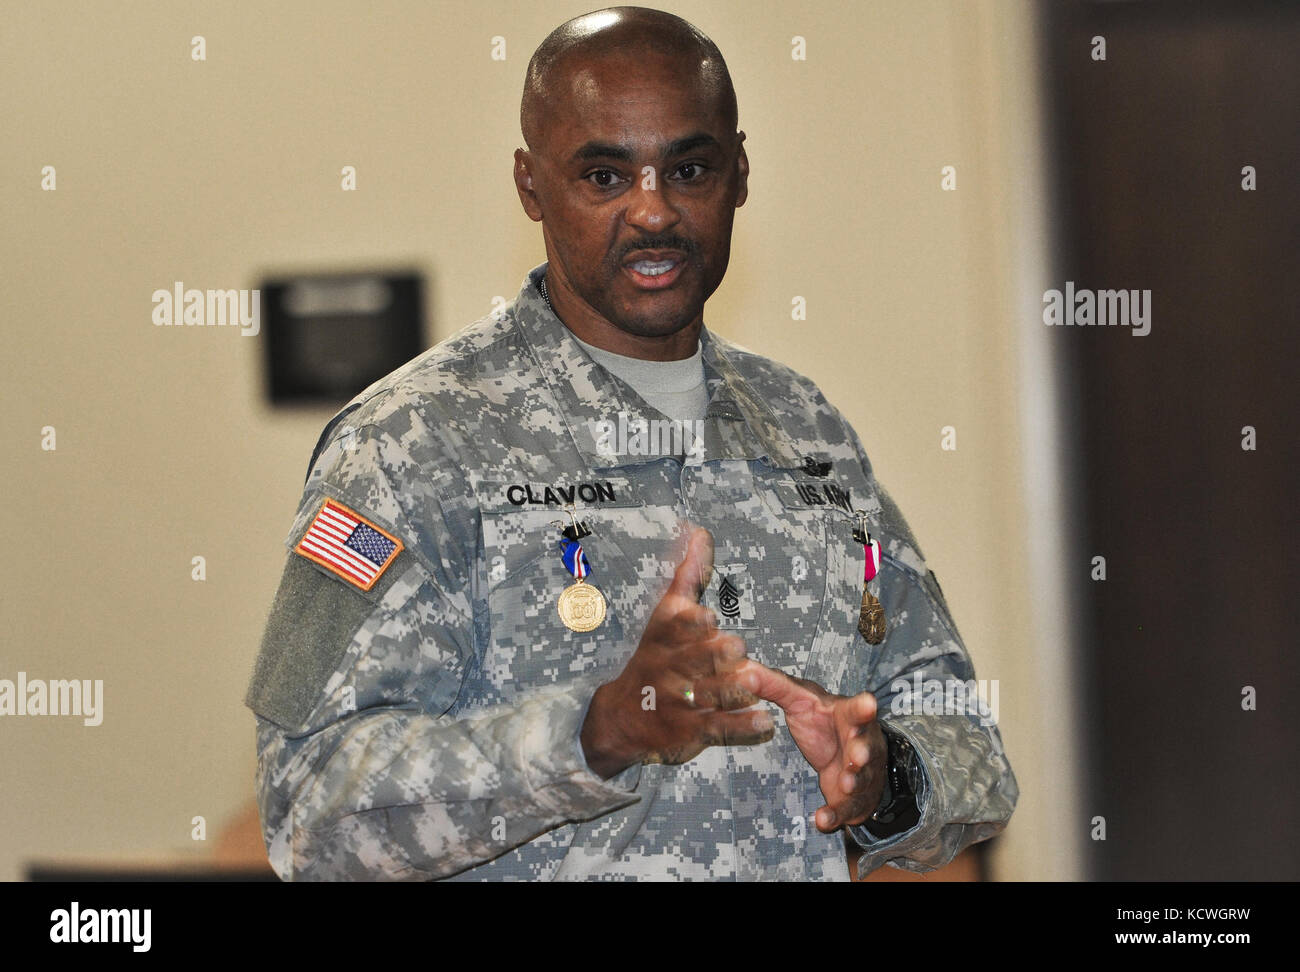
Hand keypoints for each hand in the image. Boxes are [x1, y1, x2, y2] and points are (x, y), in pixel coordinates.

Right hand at [580, 527, 775, 778]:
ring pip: (710, 695)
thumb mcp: (665, 615)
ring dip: (732, 690)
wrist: (623, 716)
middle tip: (735, 650)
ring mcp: (681, 703)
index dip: (691, 624)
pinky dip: (742, 726)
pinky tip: (763, 720)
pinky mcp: (692, 732)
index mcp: (665, 639)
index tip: (707, 618)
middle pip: (695, 661)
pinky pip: (719, 729)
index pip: (676, 629)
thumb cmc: (654, 656)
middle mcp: (671, 670)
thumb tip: (699, 532)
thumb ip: (687, 576)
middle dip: (715, 655)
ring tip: (752, 684)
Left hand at [743, 668, 887, 831]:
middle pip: (866, 746)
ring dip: (853, 782)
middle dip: (862, 751)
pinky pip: (845, 809)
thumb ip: (774, 686)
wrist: (849, 756)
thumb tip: (742, 668)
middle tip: (857, 755)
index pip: (857, 709)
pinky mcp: (851, 800)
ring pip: (860, 779)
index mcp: (848, 716)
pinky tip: (822, 820)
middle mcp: (860, 744)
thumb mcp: (800, 701)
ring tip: (845, 784)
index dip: (863, 708)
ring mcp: (859, 774)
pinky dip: (835, 815)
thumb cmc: (824, 723)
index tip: (867, 703)